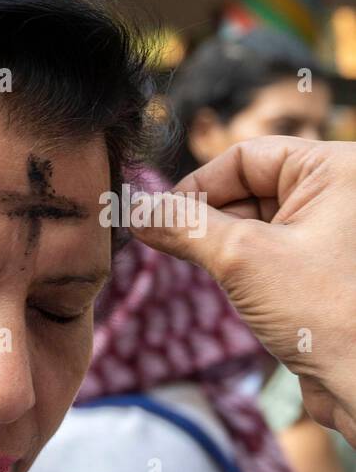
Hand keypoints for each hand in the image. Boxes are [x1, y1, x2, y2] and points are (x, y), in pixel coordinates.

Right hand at [133, 137, 355, 444]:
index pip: (247, 156)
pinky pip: (273, 250)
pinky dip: (246, 267)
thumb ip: (183, 226)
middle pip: (251, 186)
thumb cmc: (328, 315)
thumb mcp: (241, 259)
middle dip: (211, 220)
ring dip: (227, 248)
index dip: (197, 187)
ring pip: (258, 221)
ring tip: (225, 278)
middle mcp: (343, 193)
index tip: (161, 220)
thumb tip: (137, 210)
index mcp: (338, 169)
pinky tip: (243, 294)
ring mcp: (337, 231)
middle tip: (179, 251)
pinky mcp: (328, 267)